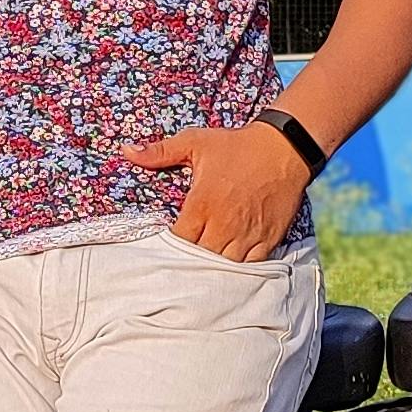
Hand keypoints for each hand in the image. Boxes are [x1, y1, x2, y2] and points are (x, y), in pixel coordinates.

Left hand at [119, 121, 308, 260]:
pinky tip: (230, 263)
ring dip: (213, 268)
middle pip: (199, 259)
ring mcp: (247, 235)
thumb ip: (160, 152)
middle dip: (190, 261)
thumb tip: (126, 152)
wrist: (285, 148)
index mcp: (202, 205)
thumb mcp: (195, 142)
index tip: (167, 247)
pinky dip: (239, 269)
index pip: (179, 242)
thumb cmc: (236, 145)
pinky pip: (250, 266)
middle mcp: (223, 225)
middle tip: (183, 260)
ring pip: (224, 267)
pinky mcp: (268, 239)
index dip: (171, 249)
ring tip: (204, 266)